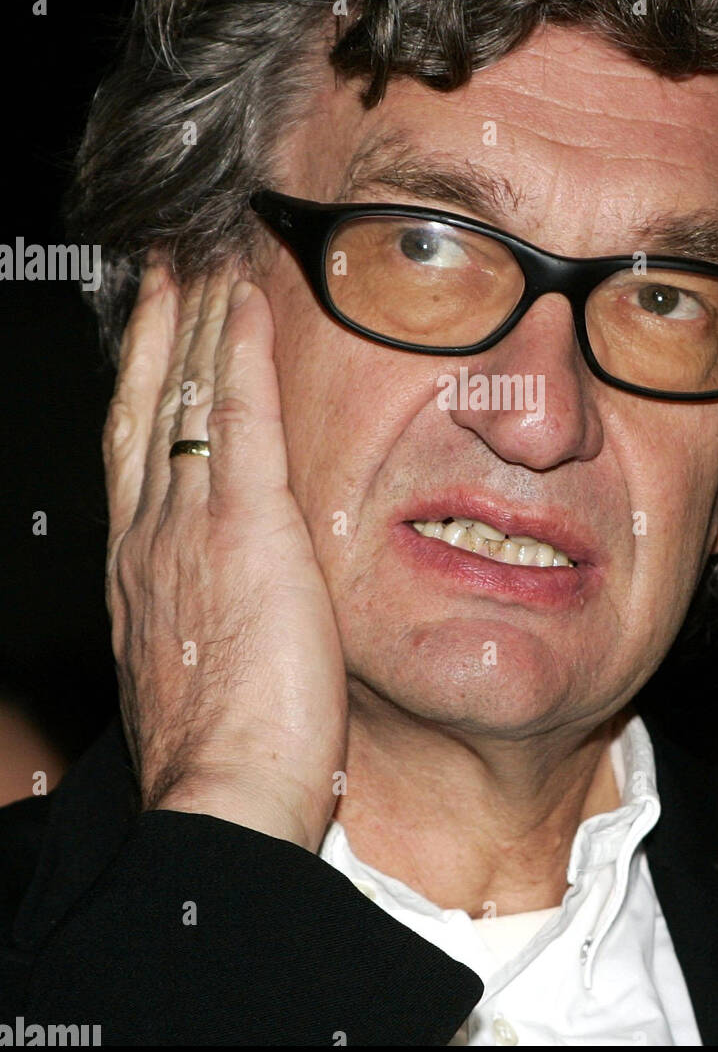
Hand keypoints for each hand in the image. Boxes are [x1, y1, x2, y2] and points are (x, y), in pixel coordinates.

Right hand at [103, 262, 346, 851]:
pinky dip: (240, 351)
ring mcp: (191, 522)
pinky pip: (238, 415)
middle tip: (168, 260)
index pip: (134, 447)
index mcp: (141, 565)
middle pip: (145, 403)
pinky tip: (249, 299)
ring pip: (186, 393)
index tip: (154, 326)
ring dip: (198, 316)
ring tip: (205, 254)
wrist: (222, 797)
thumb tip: (222, 597)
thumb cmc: (220, 753)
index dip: (141, 380)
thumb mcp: (194, 664)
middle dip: (157, 325)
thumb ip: (202, 610)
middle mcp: (151, 531)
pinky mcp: (246, 526)